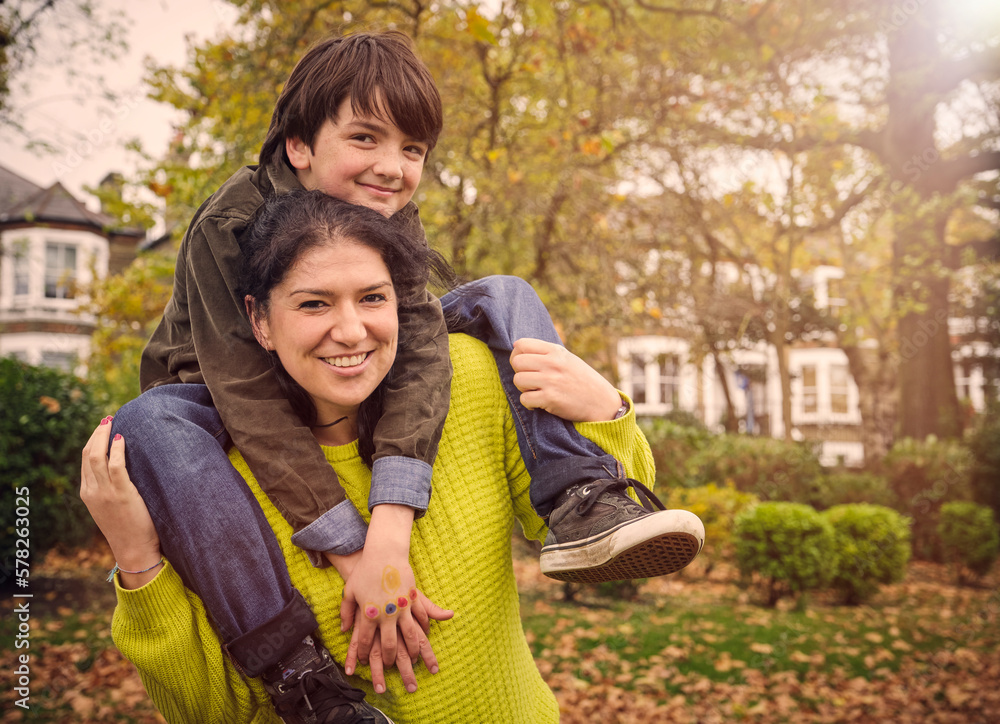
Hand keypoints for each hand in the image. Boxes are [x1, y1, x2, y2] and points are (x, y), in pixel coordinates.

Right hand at [80, 417, 161, 588]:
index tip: (103, 427)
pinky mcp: (121, 494)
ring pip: (97, 456)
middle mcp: (92, 490)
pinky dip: (117, 449)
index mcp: (87, 492)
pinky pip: (115, 465)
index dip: (93, 440)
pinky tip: (123, 438)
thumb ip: (110, 488)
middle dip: (97, 433)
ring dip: (104, 436)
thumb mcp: (111, 506)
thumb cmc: (128, 527)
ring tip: (114, 422)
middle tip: (108, 419)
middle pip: (88, 453)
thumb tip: (122, 466)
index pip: (85, 459)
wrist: (133, 549)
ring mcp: (104, 492)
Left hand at [336, 505, 452, 692]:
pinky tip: (425, 635)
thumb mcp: (349, 591)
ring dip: (412, 651)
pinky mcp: (412, 599)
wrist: (384, 553)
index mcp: (369, 614)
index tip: (365, 662)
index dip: (364, 654)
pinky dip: (424, 628)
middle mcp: (386, 614)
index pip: (366, 641)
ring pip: (410, 636)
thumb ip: (346, 612)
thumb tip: (344, 630)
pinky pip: (421, 618)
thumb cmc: (364, 571)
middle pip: (390, 645)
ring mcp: (401, 607)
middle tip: (390, 666)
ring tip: (414, 660)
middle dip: (390, 659)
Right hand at [356, 591, 453, 693]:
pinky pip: (355, 643)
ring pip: (377, 654)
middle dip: (407, 673)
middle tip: (412, 689)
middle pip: (401, 655)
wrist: (373, 566)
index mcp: (407, 618)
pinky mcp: (360, 622)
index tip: (435, 670)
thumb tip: (451, 614)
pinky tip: (351, 670)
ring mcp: (375, 625)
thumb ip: (431, 609)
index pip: (422, 641)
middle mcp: (392, 625)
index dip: (429, 656)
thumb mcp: (415, 594)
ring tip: (381, 690)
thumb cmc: (395, 581)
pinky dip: (352, 657)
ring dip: (379, 674)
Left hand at [510, 338, 621, 420]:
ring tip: (535, 391)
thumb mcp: (567, 359)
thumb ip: (546, 352)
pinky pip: (524, 398)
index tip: (525, 365)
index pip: (521, 345)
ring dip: (523, 388)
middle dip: (519, 373)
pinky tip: (539, 404)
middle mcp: (552, 363)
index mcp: (555, 351)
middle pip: (516, 362)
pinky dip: (529, 404)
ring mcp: (551, 381)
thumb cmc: (581, 379)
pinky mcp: (550, 399)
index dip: (517, 355)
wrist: (602, 402)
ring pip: (518, 380)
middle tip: (530, 381)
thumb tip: (517, 346)